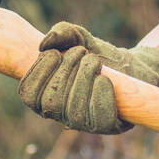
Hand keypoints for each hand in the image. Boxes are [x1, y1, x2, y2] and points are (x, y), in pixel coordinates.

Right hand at [17, 21, 158, 133]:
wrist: (129, 65)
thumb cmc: (96, 53)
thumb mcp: (79, 37)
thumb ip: (62, 32)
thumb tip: (45, 44)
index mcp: (44, 96)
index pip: (29, 95)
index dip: (39, 73)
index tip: (56, 53)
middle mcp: (60, 115)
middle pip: (52, 103)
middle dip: (66, 71)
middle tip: (83, 52)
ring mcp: (83, 123)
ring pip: (74, 113)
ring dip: (84, 79)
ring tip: (94, 61)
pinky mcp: (107, 126)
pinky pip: (99, 120)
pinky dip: (101, 95)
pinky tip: (104, 80)